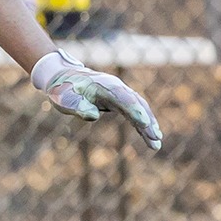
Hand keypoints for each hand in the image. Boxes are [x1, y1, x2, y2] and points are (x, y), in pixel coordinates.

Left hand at [32, 50, 163, 149]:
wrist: (64, 77)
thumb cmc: (64, 89)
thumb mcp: (65, 98)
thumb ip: (78, 106)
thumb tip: (93, 115)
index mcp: (105, 86)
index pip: (123, 99)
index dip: (134, 111)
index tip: (144, 125)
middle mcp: (117, 88)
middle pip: (137, 104)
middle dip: (147, 121)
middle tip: (156, 139)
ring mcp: (120, 93)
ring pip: (140, 108)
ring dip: (149, 124)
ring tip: (156, 143)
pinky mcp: (120, 100)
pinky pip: (135, 111)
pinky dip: (143, 123)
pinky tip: (149, 136)